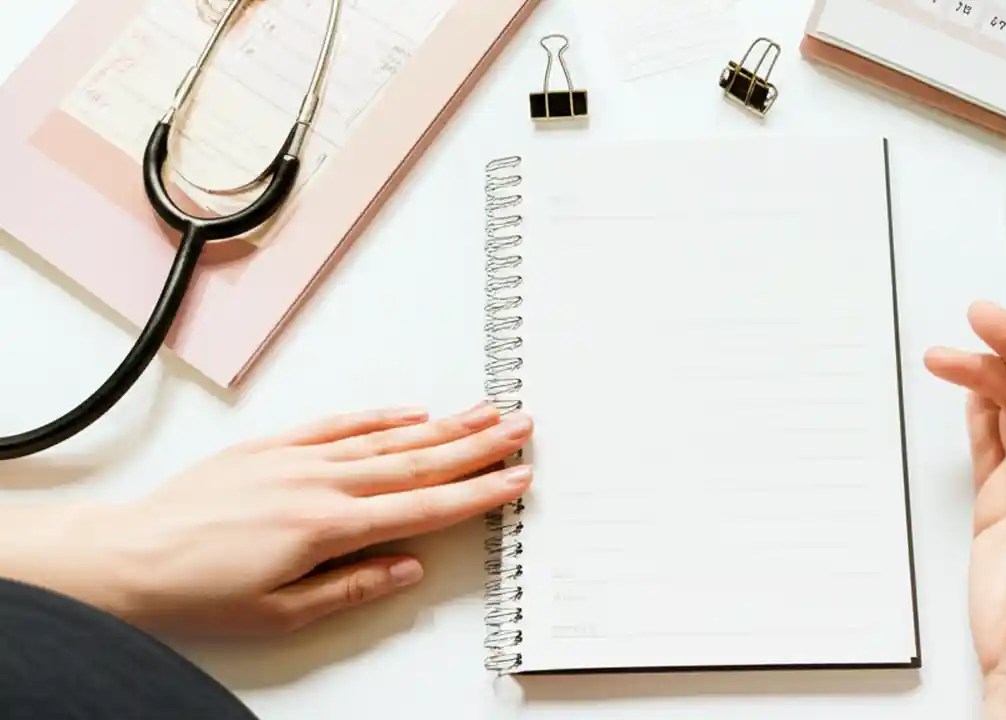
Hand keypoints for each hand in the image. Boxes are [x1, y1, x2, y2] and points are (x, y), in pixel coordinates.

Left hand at [2, 403, 531, 637]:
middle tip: (519, 428)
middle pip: (418, 462)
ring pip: (387, 438)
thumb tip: (406, 567)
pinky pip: (338, 424)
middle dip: (477, 445)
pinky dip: (378, 416)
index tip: (514, 478)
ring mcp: (297, 459)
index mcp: (329, 527)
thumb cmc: (198, 590)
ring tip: (483, 410)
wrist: (128, 558)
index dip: (478, 492)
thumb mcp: (282, 612)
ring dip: (442, 424)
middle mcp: (321, 483)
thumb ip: (353, 586)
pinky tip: (409, 411)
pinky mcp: (272, 447)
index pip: (425, 507)